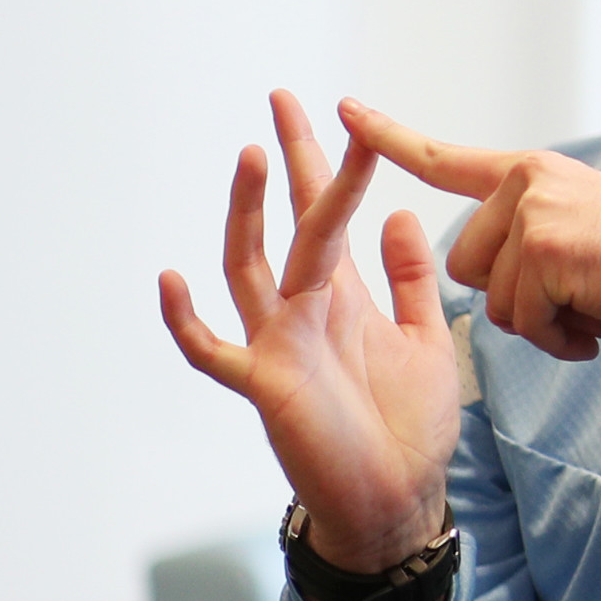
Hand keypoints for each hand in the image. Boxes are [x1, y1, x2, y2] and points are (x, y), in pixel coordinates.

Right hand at [158, 91, 462, 570]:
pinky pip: (214, 350)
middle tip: (283, 101)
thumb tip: (402, 215)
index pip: (333, 217)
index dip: (337, 166)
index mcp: (344, 298)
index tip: (347, 114)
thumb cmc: (409, 424)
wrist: (399, 499)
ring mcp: (279, 344)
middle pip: (289, 223)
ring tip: (252, 159)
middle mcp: (304, 311)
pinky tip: (172, 279)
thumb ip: (412, 281)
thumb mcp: (428, 339)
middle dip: (288, 164)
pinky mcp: (265, 385)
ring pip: (251, 267)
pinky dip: (188, 319)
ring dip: (247, 214)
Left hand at [343, 101, 600, 364]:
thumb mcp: (577, 226)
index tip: (345, 109)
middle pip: (465, 263)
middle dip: (512, 297)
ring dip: (539, 322)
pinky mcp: (545, 251)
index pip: (445, 159)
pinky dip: (557, 338)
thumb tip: (495, 277)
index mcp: (529, 172)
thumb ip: (527, 232)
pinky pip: (522, 319)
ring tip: (589, 307)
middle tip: (571, 294)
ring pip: (494, 298)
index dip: (389, 138)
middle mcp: (527, 182)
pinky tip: (593, 327)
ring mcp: (534, 214)